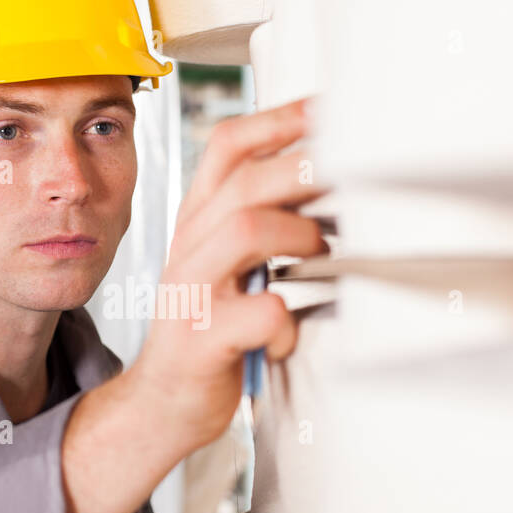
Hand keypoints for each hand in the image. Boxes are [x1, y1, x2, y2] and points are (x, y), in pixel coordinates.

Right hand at [129, 96, 329, 449]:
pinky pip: (261, 312)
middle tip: (351, 180)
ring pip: (245, 230)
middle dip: (306, 170)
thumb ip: (260, 219)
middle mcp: (189, 246)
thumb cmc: (208, 328)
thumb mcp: (222, 262)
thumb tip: (331, 177)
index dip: (280, 119)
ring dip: (299, 235)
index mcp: (196, 220)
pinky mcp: (203, 341)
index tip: (330, 110)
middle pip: (245, 180)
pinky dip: (288, 322)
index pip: (227, 145)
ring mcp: (192, 292)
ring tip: (322, 252)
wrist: (160, 402)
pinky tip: (288, 334)